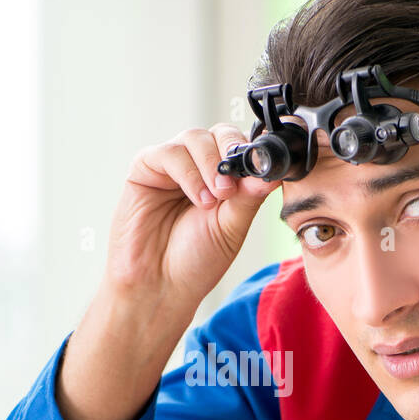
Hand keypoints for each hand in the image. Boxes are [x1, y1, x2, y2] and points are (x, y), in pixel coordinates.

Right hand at [105, 124, 281, 314]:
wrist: (159, 286)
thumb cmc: (195, 261)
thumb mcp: (232, 228)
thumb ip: (249, 197)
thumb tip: (273, 173)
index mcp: (223, 178)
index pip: (241, 146)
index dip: (253, 151)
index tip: (264, 167)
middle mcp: (197, 167)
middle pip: (219, 133)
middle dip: (232, 153)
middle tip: (234, 188)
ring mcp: (171, 166)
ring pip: (195, 137)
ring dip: (210, 165)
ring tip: (215, 200)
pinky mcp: (145, 169)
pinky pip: (169, 153)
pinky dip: (187, 173)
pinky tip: (198, 200)